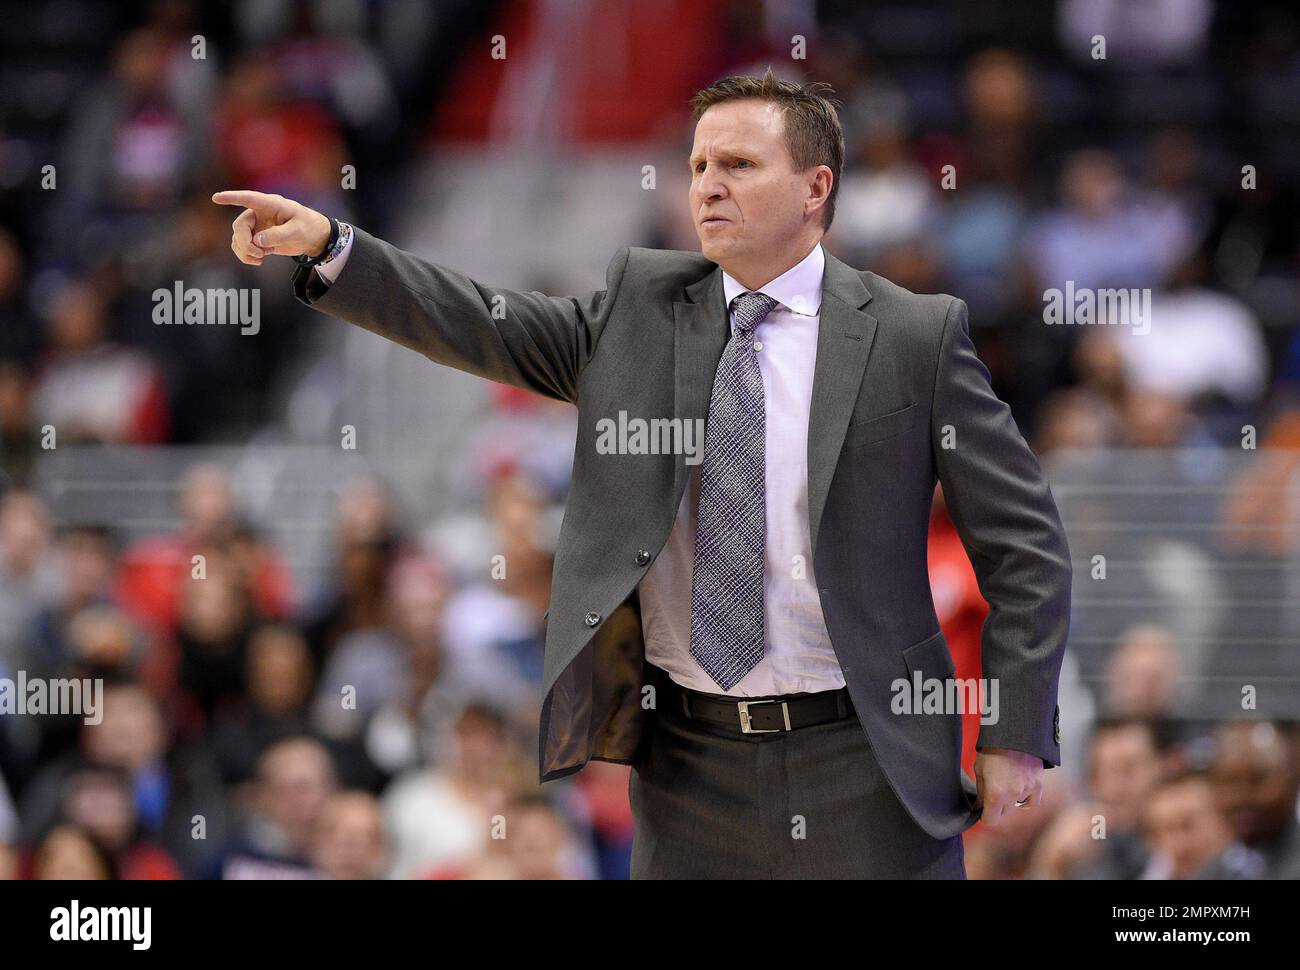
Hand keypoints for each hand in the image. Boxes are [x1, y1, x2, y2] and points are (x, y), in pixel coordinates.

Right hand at [211, 190, 331, 265]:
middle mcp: (259, 213)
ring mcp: (256, 226)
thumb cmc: (308, 227)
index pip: (248, 199)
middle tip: (258, 254)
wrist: (313, 237)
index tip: (216, 198)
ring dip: (245, 251)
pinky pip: (242, 247)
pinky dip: (246, 256)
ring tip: (260, 258)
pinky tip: (258, 260)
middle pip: (240, 226)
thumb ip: (278, 235)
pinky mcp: (256, 238)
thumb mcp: (297, 231)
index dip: (231, 198)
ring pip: (237, 238)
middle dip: (245, 242)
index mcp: (270, 204)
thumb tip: (257, 241)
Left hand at [973, 747, 1043, 825]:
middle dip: (997, 806)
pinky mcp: (1038, 784)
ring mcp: (1027, 790)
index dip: (985, 816)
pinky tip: (1020, 791)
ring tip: (1006, 784)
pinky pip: (1032, 801)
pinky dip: (1026, 799)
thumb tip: (981, 806)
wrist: (1013, 733)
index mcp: (995, 794)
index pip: (990, 820)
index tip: (984, 811)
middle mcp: (1012, 795)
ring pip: (1016, 806)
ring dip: (1011, 800)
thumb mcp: (979, 769)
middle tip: (993, 792)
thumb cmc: (992, 749)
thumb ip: (981, 791)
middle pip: (1003, 813)